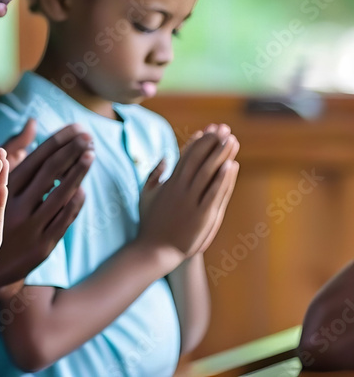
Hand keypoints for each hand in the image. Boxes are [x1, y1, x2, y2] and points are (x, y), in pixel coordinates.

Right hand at [0, 124, 93, 293]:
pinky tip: (83, 189)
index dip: (57, 142)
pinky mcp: (42, 245)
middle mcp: (15, 207)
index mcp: (2, 191)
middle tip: (88, 136)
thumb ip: (11, 164)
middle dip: (71, 151)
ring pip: (61, 195)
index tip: (75, 128)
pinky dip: (75, 202)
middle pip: (49, 173)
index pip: (35, 159)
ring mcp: (31, 227)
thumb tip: (28, 129)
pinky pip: (64, 219)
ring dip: (78, 172)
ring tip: (91, 154)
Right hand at [135, 124, 238, 271]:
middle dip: (212, 143)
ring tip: (232, 140)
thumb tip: (164, 157)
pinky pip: (214, 194)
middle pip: (199, 160)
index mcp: (170, 183)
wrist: (155, 249)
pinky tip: (232, 166)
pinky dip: (223, 179)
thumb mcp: (146, 194)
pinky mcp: (202, 216)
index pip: (186, 156)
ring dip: (221, 155)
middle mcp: (180, 189)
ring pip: (208, 173)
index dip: (199, 142)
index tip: (209, 130)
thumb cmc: (150, 222)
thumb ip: (154, 175)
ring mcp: (191, 202)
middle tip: (224, 129)